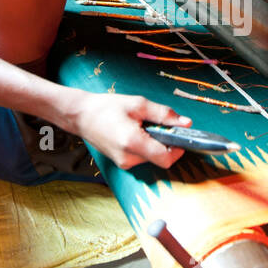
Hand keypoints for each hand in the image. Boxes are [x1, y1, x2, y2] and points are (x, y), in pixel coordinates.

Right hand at [67, 91, 191, 169]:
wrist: (80, 116)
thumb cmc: (106, 107)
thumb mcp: (138, 104)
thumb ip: (164, 114)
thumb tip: (186, 123)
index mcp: (133, 142)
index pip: (166, 159)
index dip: (177, 149)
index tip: (178, 135)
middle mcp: (128, 158)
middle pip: (160, 158)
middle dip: (164, 142)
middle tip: (154, 124)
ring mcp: (124, 163)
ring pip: (152, 157)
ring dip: (153, 143)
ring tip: (140, 126)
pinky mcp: (121, 163)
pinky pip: (142, 157)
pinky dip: (144, 146)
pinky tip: (134, 132)